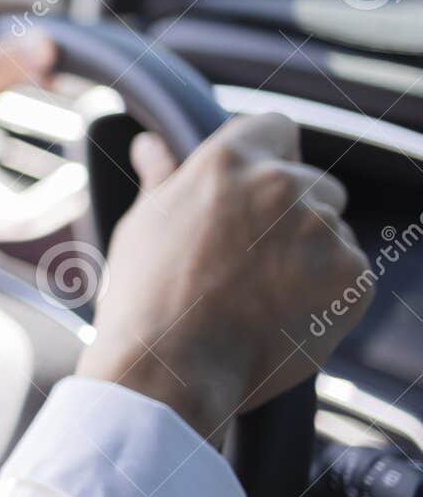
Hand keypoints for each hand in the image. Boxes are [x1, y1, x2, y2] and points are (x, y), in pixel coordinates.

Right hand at [80, 112, 371, 441]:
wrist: (171, 369)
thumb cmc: (146, 296)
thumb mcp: (144, 225)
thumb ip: (162, 178)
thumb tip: (150, 144)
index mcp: (228, 161)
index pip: (277, 127)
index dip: (268, 157)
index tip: (254, 191)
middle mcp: (281, 185)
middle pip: (313, 183)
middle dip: (292, 212)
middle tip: (251, 258)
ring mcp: (322, 230)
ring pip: (332, 230)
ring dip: (311, 253)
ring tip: (262, 293)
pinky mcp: (353, 276)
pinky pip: (350, 273)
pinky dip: (327, 293)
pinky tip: (284, 313)